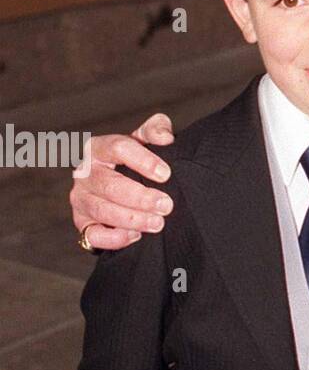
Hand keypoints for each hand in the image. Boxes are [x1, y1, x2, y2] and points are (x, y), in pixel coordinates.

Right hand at [70, 113, 175, 249]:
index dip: (142, 161)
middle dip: (140, 198)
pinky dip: (114, 238)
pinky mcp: (83, 223)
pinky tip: (136, 236)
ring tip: (157, 223)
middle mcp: (85, 173)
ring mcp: (81, 199)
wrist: (122, 187)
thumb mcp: (146, 141)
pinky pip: (93, 235)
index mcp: (99, 148)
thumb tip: (164, 137)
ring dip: (132, 219)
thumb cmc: (136, 161)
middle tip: (166, 205)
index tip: (166, 174)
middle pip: (110, 185)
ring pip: (102, 210)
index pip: (117, 148)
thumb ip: (156, 130)